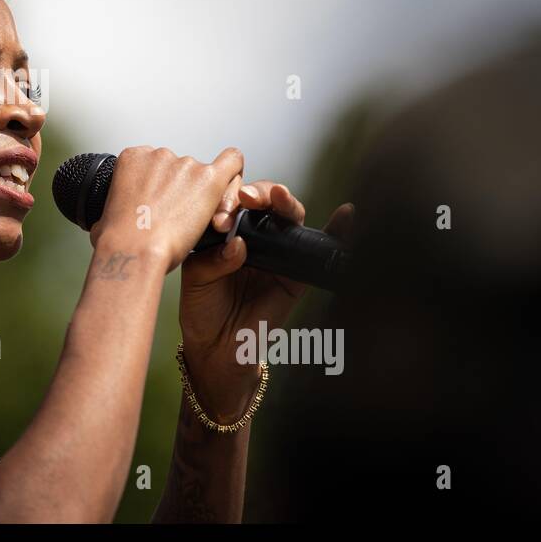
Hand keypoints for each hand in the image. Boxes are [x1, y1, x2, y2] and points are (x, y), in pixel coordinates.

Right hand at [89, 146, 244, 274]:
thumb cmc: (116, 243)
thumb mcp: (103, 220)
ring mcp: (185, 164)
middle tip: (184, 221)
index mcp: (132, 158)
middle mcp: (159, 154)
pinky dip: (234, 175)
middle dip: (185, 191)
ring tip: (201, 225)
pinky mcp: (208, 178)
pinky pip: (232, 162)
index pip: (157, 165)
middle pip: (182, 168)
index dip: (164, 187)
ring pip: (206, 172)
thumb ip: (114, 211)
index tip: (164, 207)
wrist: (133, 251)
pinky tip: (230, 193)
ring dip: (206, 195)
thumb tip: (110, 222)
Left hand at [176, 177, 354, 419]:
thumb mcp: (195, 280)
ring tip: (280, 196)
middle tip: (248, 199)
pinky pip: (317, 249)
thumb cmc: (202, 307)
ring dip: (287, 202)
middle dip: (259, 194)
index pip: (231, 200)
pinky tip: (346, 213)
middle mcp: (253, 234)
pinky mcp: (297, 273)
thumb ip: (210, 261)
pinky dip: (337, 230)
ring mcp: (278, 252)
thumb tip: (238, 245)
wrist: (218, 347)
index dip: (227, 200)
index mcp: (225, 229)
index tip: (219, 218)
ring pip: (289, 218)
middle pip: (264, 202)